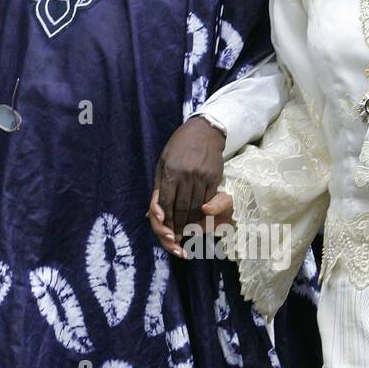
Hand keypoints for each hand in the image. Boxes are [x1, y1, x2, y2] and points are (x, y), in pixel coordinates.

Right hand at [148, 186, 234, 258]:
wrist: (230, 215)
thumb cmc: (227, 202)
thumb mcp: (225, 201)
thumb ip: (216, 204)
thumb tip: (205, 208)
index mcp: (178, 192)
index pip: (159, 201)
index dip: (157, 210)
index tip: (163, 219)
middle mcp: (172, 205)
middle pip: (156, 218)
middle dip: (161, 230)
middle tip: (172, 239)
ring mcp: (174, 219)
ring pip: (161, 231)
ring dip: (167, 243)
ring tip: (179, 251)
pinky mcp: (179, 230)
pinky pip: (170, 240)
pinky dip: (174, 247)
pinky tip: (183, 253)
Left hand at [151, 116, 226, 242]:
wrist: (204, 131)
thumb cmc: (179, 147)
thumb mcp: (163, 162)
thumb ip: (159, 185)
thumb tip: (154, 210)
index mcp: (171, 171)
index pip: (166, 202)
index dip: (165, 218)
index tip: (165, 228)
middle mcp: (186, 175)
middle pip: (181, 208)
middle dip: (177, 225)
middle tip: (175, 236)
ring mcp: (202, 177)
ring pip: (195, 207)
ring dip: (190, 222)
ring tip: (185, 230)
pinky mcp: (214, 178)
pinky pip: (208, 201)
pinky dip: (202, 213)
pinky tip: (198, 218)